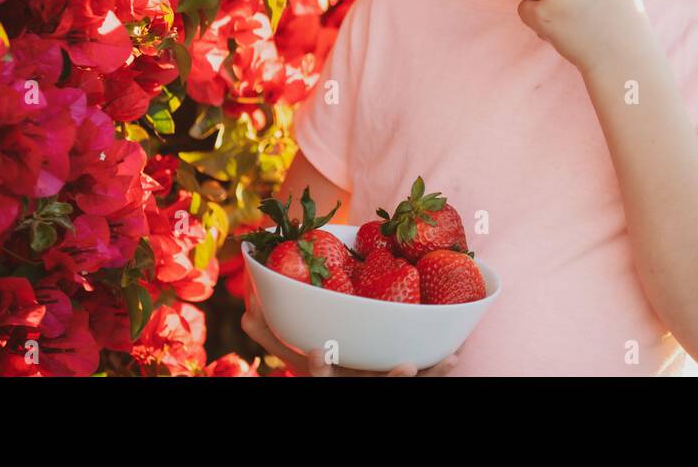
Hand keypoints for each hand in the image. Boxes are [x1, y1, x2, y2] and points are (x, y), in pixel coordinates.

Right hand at [240, 287, 459, 376]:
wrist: (347, 388)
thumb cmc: (325, 367)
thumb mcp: (295, 356)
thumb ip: (269, 334)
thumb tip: (243, 308)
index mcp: (331, 377)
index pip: (321, 377)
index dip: (322, 368)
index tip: (321, 350)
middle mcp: (355, 384)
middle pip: (367, 387)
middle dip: (387, 379)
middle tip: (404, 366)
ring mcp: (377, 384)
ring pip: (397, 386)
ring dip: (416, 377)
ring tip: (427, 363)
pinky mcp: (401, 382)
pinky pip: (424, 376)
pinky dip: (438, 366)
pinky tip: (454, 353)